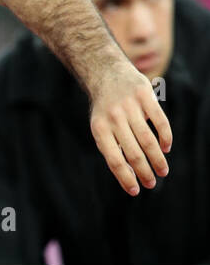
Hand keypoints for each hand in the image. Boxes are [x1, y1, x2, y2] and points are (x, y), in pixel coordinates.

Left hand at [86, 58, 171, 194]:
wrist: (106, 73)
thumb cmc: (105, 109)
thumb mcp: (101, 126)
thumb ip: (112, 147)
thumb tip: (129, 177)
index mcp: (99, 128)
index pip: (114, 160)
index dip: (125, 178)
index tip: (136, 191)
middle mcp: (113, 118)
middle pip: (133, 153)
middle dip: (145, 172)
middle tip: (152, 184)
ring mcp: (129, 106)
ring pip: (148, 140)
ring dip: (158, 159)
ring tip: (163, 171)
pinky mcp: (144, 95)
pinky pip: (160, 121)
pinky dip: (165, 137)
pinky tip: (166, 148)